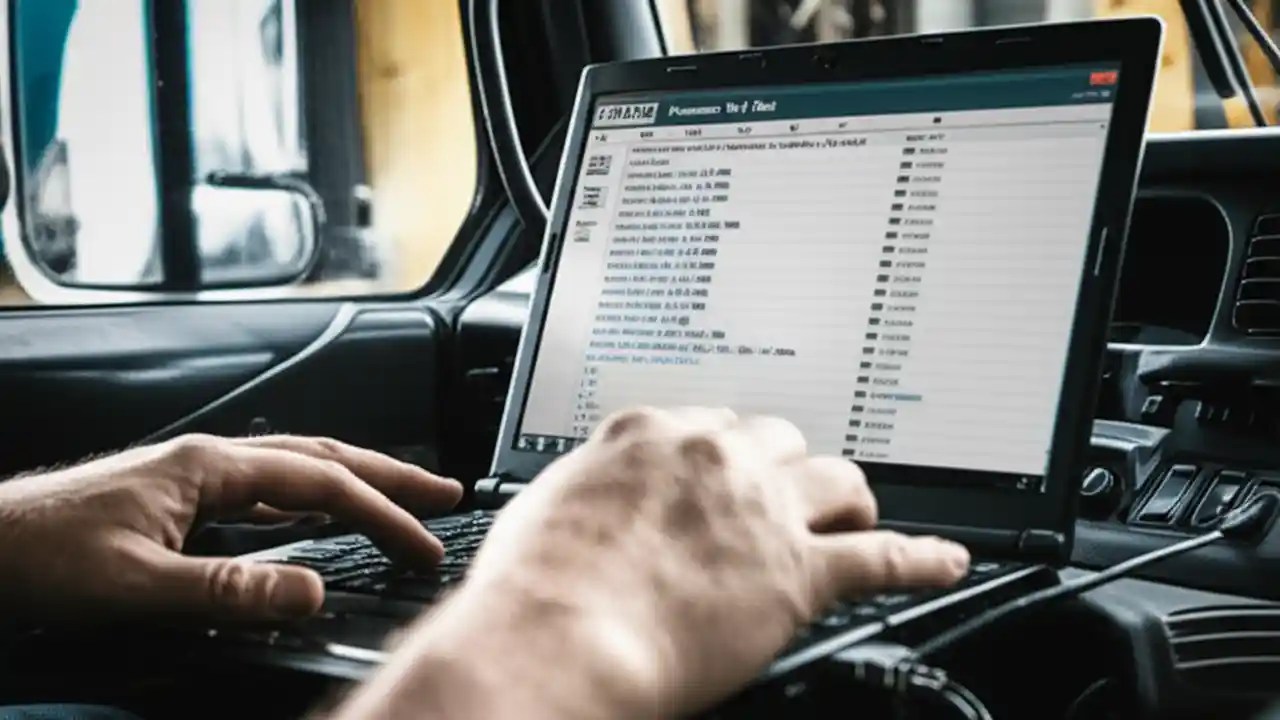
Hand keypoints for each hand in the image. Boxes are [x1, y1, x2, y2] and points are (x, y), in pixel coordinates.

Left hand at [0, 434, 461, 623]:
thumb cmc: (38, 556)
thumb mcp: (135, 585)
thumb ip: (227, 590)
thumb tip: (313, 592)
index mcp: (210, 469)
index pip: (322, 484)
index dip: (382, 514)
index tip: (423, 545)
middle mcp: (210, 462)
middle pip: (323, 457)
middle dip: (389, 475)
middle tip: (444, 494)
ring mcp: (195, 476)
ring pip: (298, 466)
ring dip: (356, 479)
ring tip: (399, 495)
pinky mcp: (181, 498)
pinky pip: (269, 488)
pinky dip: (313, 495)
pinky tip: (317, 513)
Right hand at [334, 407, 968, 719]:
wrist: (556, 636)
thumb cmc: (534, 586)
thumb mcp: (545, 508)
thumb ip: (588, 491)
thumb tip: (590, 506)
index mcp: (651, 434)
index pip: (711, 423)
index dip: (724, 455)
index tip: (726, 472)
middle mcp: (715, 457)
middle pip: (779, 441)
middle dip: (784, 469)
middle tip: (782, 498)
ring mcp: (762, 510)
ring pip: (835, 481)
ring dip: (845, 501)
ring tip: (851, 520)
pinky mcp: (797, 572)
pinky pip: (881, 557)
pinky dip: (920, 559)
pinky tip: (943, 561)